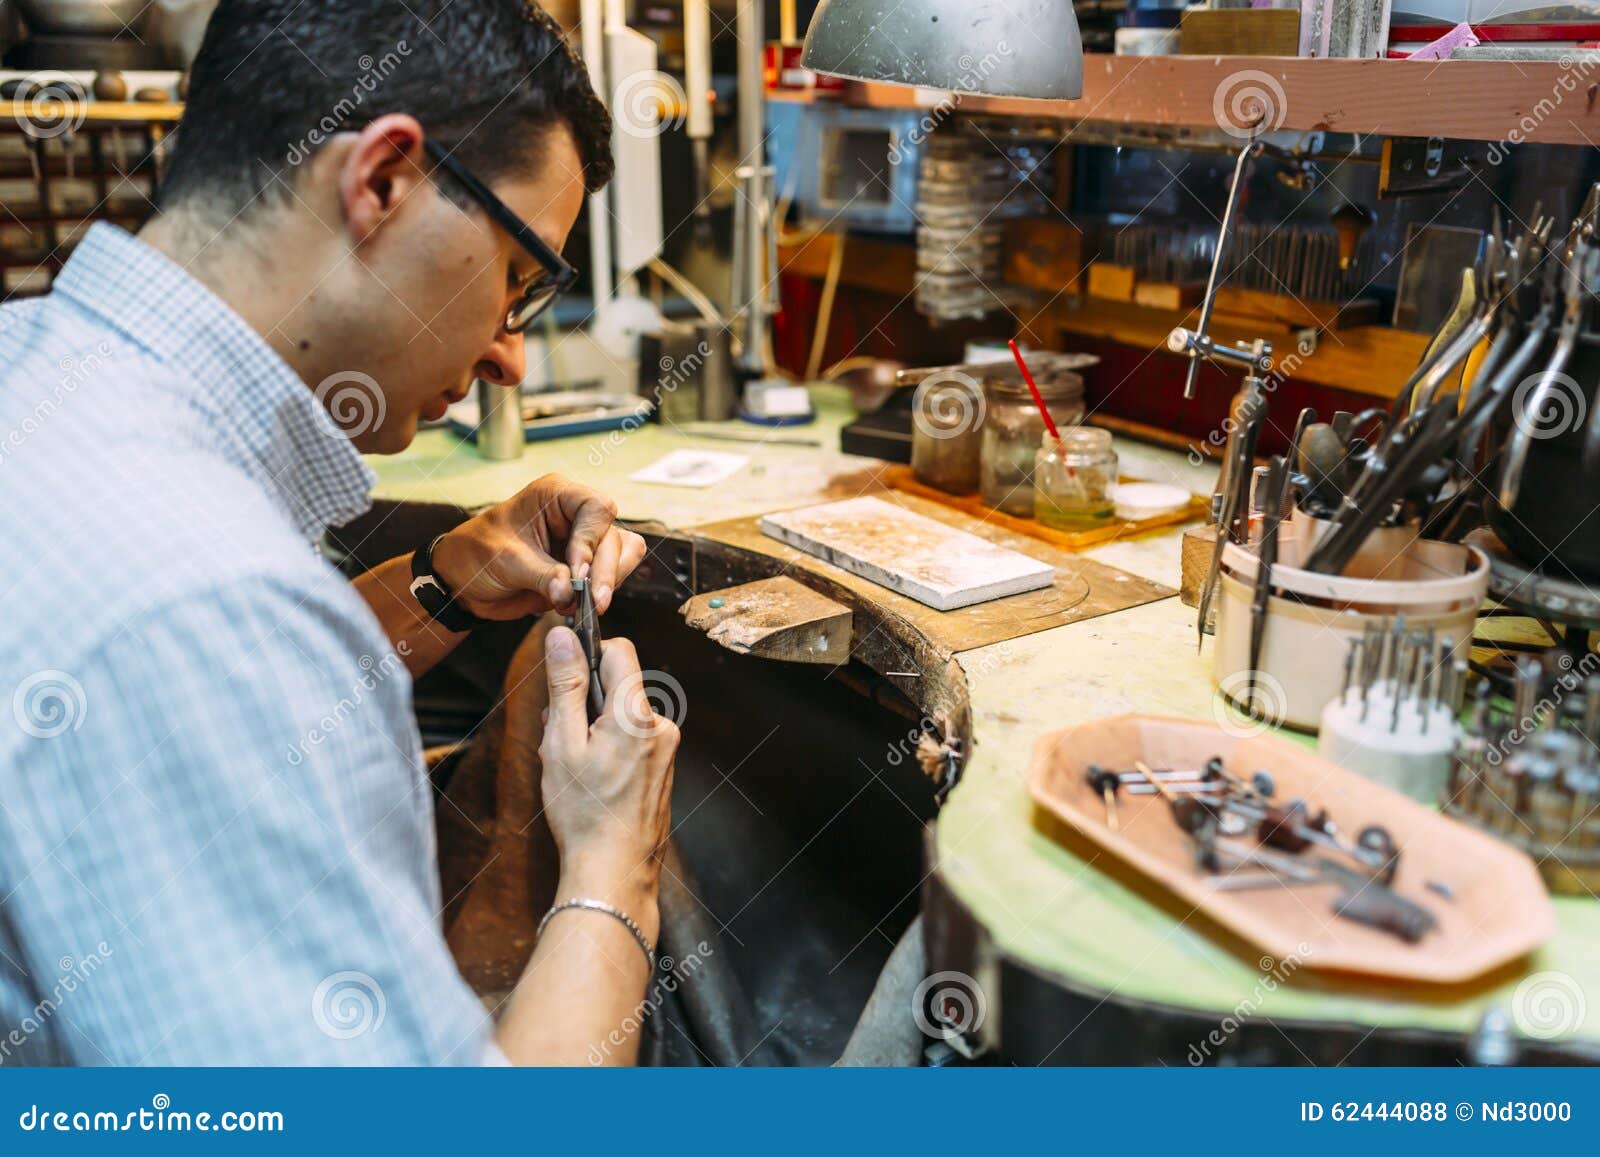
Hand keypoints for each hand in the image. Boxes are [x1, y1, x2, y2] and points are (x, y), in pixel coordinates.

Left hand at [431, 475, 645, 620]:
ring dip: (609, 583)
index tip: (578, 571)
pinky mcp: (585, 568)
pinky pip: (612, 577)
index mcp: (556, 496)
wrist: (465, 582)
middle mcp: (575, 514)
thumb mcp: (506, 561)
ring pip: (623, 556)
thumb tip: (571, 591)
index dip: (592, 541)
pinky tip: (578, 607)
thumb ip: (542, 574)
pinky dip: (601, 594)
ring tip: (585, 606)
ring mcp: (583, 541)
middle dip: (606, 572)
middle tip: (593, 602)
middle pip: (614, 536)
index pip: (597, 508)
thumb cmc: (477, 554)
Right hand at [538, 626, 677, 911]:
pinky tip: (592, 779)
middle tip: (558, 737)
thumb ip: (565, 686)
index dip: (589, 652)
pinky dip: (611, 748)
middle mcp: (661, 727)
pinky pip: (635, 740)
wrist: (614, 873)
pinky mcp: (664, 768)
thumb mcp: (561, 743)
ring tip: (573, 766)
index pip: (620, 650)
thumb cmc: (584, 813)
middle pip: (620, 685)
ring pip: (624, 715)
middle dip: (585, 701)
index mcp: (636, 715)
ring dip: (595, 728)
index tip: (565, 673)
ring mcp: (666, 750)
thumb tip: (562, 637)